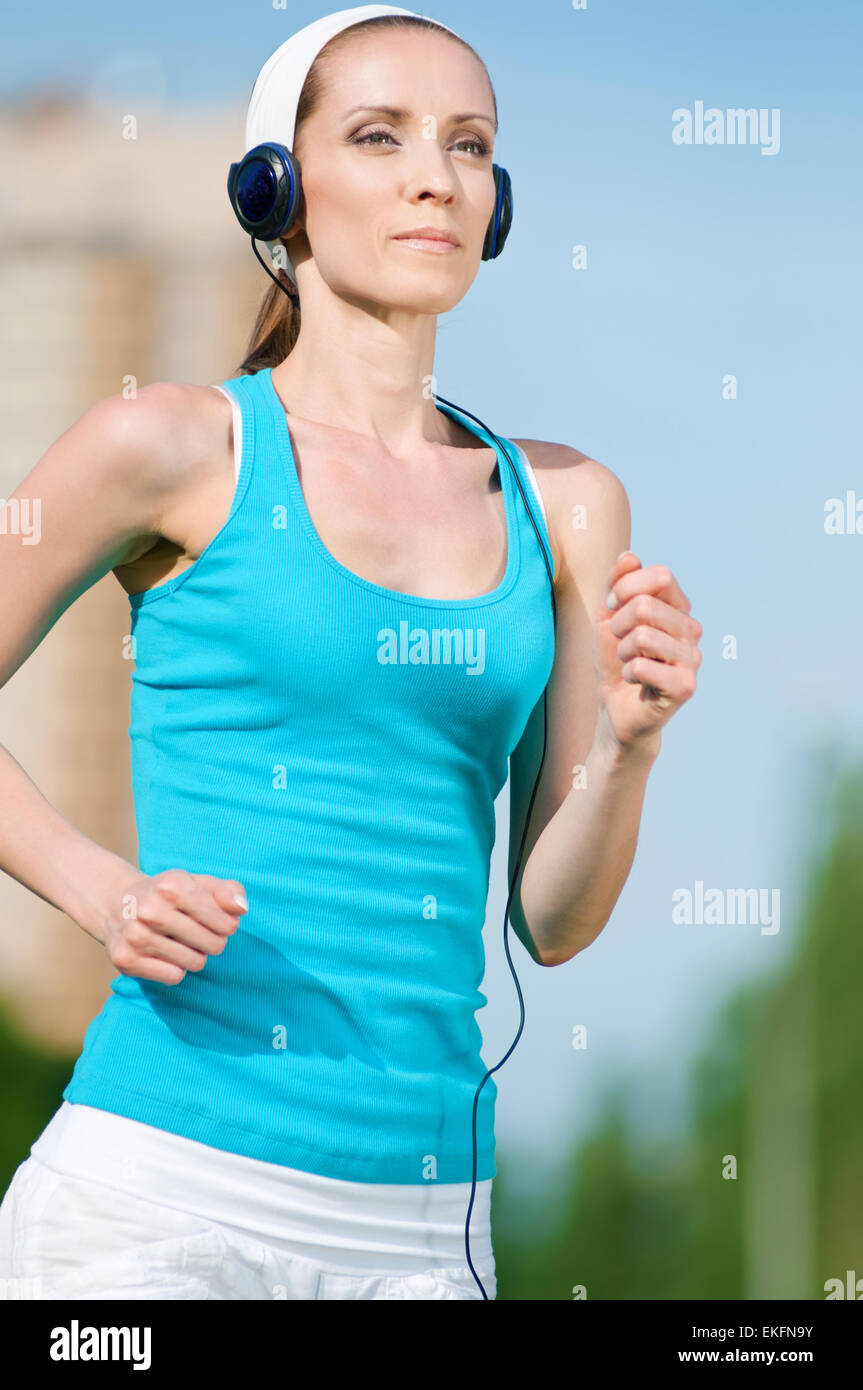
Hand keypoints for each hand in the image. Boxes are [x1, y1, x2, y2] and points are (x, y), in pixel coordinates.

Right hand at [100, 868, 248, 984]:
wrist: (115, 903)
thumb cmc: (169, 894)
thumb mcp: (199, 883)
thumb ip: (229, 891)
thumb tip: (240, 909)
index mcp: (172, 885)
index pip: (225, 922)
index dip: (227, 925)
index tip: (216, 920)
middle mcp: (151, 910)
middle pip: (214, 944)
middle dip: (213, 941)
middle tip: (197, 932)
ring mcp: (136, 936)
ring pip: (195, 962)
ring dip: (195, 955)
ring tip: (180, 941)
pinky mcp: (126, 960)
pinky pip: (174, 976)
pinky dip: (175, 968)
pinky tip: (163, 953)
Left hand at [594, 551, 701, 750]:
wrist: (617, 710)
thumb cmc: (617, 660)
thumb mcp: (609, 616)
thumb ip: (617, 584)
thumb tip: (629, 556)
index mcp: (678, 607)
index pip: (661, 575)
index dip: (626, 588)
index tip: (613, 607)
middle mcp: (691, 629)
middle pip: (645, 605)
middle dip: (618, 625)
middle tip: (620, 642)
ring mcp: (693, 657)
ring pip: (642, 636)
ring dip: (623, 652)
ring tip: (630, 662)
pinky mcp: (686, 686)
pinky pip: (643, 667)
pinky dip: (628, 673)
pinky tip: (637, 681)